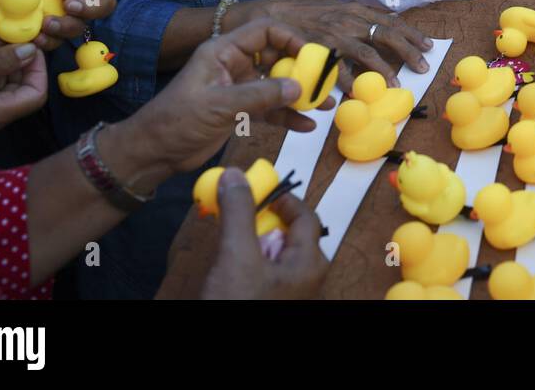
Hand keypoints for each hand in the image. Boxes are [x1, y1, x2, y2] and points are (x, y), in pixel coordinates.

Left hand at [0, 0, 118, 49]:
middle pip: (105, 3)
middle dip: (93, 7)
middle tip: (70, 6)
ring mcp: (68, 16)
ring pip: (83, 25)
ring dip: (69, 26)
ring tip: (47, 24)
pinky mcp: (53, 34)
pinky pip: (59, 41)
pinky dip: (49, 41)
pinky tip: (35, 38)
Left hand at [120, 19, 316, 179]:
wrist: (153, 152)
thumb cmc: (177, 120)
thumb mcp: (219, 105)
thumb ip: (259, 96)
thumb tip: (299, 88)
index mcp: (224, 50)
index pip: (266, 31)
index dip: (292, 39)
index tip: (313, 57)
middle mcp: (235, 64)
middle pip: (278, 57)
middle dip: (303, 70)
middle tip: (326, 83)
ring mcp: (239, 88)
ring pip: (278, 86)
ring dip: (301, 95)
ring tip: (326, 106)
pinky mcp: (241, 111)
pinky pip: (272, 109)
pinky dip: (289, 116)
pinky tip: (306, 126)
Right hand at [199, 168, 328, 299]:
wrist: (223, 360)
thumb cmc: (241, 306)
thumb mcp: (238, 256)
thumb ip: (239, 213)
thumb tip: (235, 175)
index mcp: (310, 262)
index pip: (305, 215)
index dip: (281, 197)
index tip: (256, 189)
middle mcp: (304, 276)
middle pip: (286, 232)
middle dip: (259, 220)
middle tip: (234, 213)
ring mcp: (287, 292)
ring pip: (271, 252)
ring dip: (248, 240)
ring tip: (226, 242)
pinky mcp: (269, 300)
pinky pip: (260, 272)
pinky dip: (244, 260)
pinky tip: (225, 267)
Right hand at [237, 0, 432, 88]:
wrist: (273, 16)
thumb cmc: (308, 15)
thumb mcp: (339, 8)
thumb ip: (362, 16)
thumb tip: (390, 20)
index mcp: (356, 11)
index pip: (391, 21)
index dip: (412, 34)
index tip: (429, 46)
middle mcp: (349, 21)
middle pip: (386, 35)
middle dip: (408, 51)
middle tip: (422, 68)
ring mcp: (334, 36)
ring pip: (366, 54)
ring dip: (384, 71)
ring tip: (396, 85)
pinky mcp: (319, 51)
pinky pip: (338, 70)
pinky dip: (349, 82)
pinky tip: (358, 93)